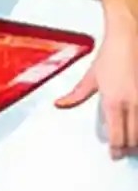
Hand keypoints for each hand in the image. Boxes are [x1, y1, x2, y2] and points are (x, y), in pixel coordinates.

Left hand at [55, 16, 137, 158]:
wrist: (129, 36)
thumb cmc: (112, 54)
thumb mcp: (91, 76)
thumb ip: (76, 95)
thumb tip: (59, 104)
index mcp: (114, 102)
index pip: (117, 136)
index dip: (117, 150)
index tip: (115, 154)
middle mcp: (133, 103)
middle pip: (135, 138)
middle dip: (130, 148)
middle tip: (125, 151)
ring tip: (133, 142)